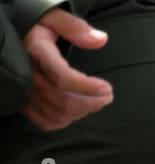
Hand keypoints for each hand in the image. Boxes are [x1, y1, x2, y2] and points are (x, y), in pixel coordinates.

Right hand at [20, 9, 113, 131]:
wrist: (13, 39)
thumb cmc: (37, 27)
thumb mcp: (53, 18)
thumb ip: (75, 28)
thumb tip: (102, 39)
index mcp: (36, 51)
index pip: (63, 78)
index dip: (88, 87)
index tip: (107, 88)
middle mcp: (28, 74)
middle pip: (64, 101)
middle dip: (92, 102)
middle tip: (108, 95)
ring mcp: (25, 91)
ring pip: (58, 114)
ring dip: (83, 112)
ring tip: (96, 101)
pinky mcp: (24, 102)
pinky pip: (47, 122)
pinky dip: (66, 121)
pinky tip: (77, 111)